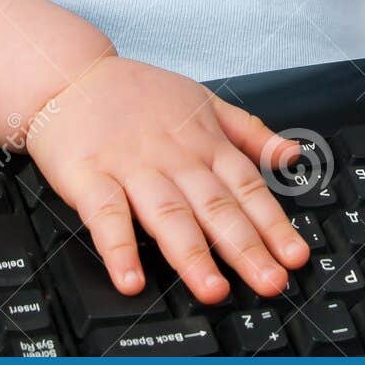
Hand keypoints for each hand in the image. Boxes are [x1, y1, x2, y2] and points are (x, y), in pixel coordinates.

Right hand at [21, 53, 313, 304]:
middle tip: (270, 282)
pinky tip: (130, 279)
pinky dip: (118, 248)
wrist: (69, 75)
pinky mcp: (89, 176)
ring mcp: (131, 166)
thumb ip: (249, 132)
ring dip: (192, 254)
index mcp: (203, 142)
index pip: (246, 187)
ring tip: (212, 289)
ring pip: (167, 214)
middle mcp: (173, 156)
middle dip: (245, 248)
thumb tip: (291, 156)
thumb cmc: (135, 94)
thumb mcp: (202, 101)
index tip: (294, 257)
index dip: (273, 224)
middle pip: (215, 206)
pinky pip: (106, 215)